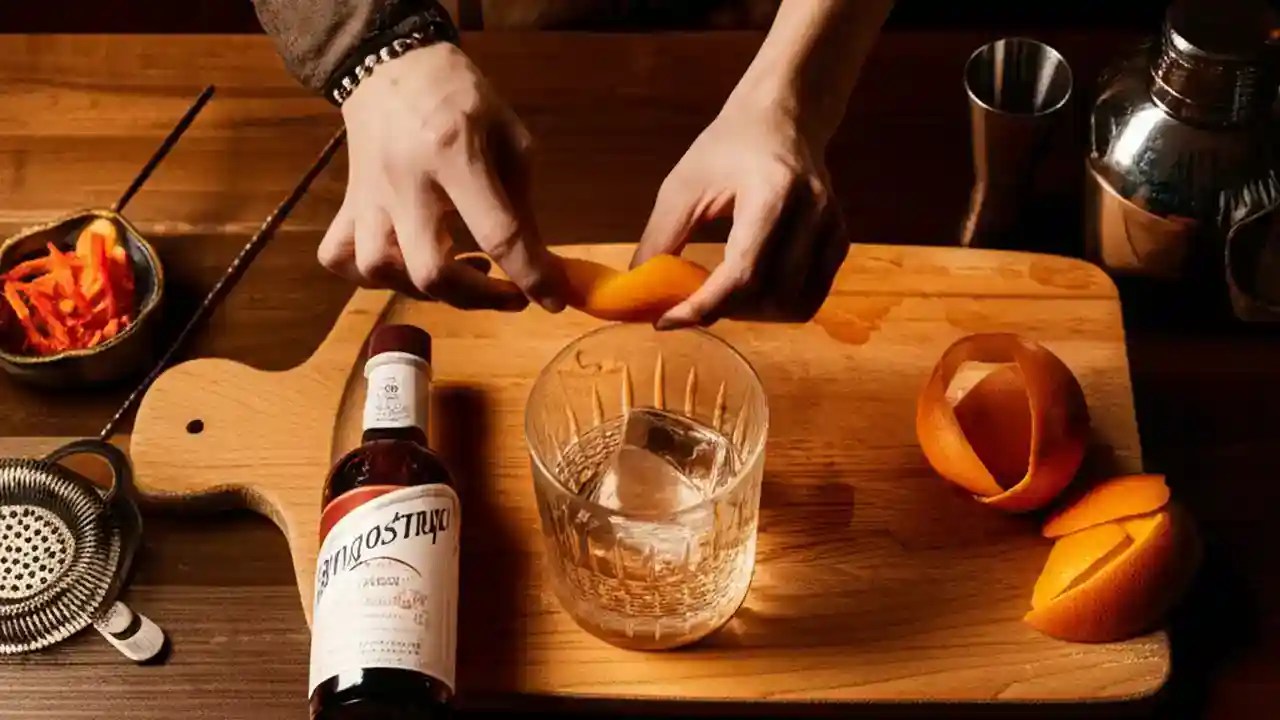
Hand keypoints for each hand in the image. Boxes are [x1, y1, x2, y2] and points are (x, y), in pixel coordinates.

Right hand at [320, 43, 566, 311]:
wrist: (392, 63)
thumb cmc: (462, 98)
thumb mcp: (509, 137)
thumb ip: (521, 202)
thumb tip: (537, 264)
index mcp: (454, 154)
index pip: (497, 232)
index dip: (531, 275)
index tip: (554, 299)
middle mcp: (405, 181)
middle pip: (431, 270)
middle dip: (478, 298)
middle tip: (509, 292)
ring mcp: (367, 196)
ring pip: (380, 271)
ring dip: (426, 290)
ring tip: (457, 270)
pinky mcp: (346, 203)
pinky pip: (340, 257)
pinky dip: (369, 277)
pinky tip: (402, 267)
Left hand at [632, 95, 847, 329]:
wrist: (783, 118)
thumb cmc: (728, 146)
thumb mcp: (683, 186)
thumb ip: (661, 239)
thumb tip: (637, 292)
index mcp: (772, 193)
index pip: (742, 273)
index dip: (701, 307)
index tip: (664, 321)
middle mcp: (812, 214)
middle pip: (769, 296)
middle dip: (723, 312)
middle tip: (689, 303)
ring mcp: (832, 229)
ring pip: (793, 306)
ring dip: (751, 315)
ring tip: (721, 296)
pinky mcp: (838, 242)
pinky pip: (809, 297)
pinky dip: (775, 306)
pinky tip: (749, 290)